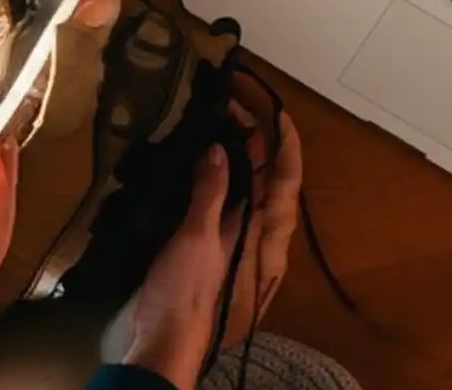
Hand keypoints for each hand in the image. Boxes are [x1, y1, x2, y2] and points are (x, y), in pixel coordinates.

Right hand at [123, 92, 301, 389]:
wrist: (164, 346)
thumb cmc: (187, 296)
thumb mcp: (198, 241)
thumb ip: (211, 195)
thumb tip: (220, 149)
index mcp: (268, 238)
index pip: (286, 179)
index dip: (283, 141)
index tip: (272, 108)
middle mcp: (261, 240)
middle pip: (269, 182)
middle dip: (257, 141)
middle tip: (233, 105)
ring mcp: (238, 246)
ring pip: (247, 192)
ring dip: (238, 157)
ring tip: (218, 123)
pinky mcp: (214, 253)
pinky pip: (226, 205)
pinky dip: (218, 179)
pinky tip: (199, 164)